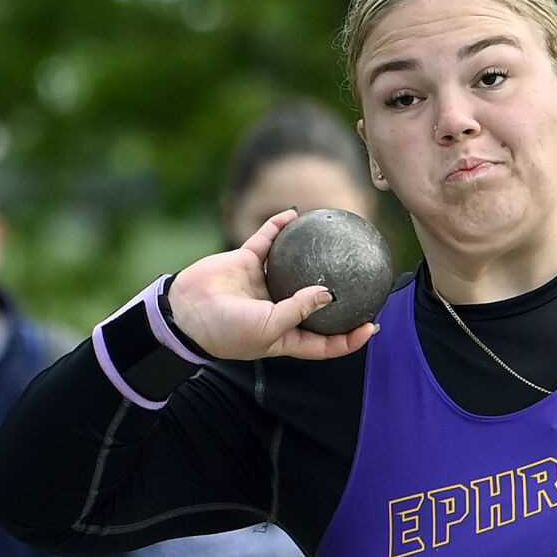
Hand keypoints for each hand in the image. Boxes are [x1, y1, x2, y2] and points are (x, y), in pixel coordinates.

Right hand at [167, 210, 379, 360]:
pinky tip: (295, 214)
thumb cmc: (228, 331)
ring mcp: (263, 284)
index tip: (372, 325)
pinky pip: (267, 240)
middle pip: (316, 303)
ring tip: (335, 241)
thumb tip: (329, 293)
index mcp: (286, 336)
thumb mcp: (269, 328)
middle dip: (339, 295)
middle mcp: (279, 310)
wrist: (185, 312)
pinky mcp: (246, 261)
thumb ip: (299, 310)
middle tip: (364, 281)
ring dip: (312, 255)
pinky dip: (279, 226)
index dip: (350, 337)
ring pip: (295, 267)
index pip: (325, 342)